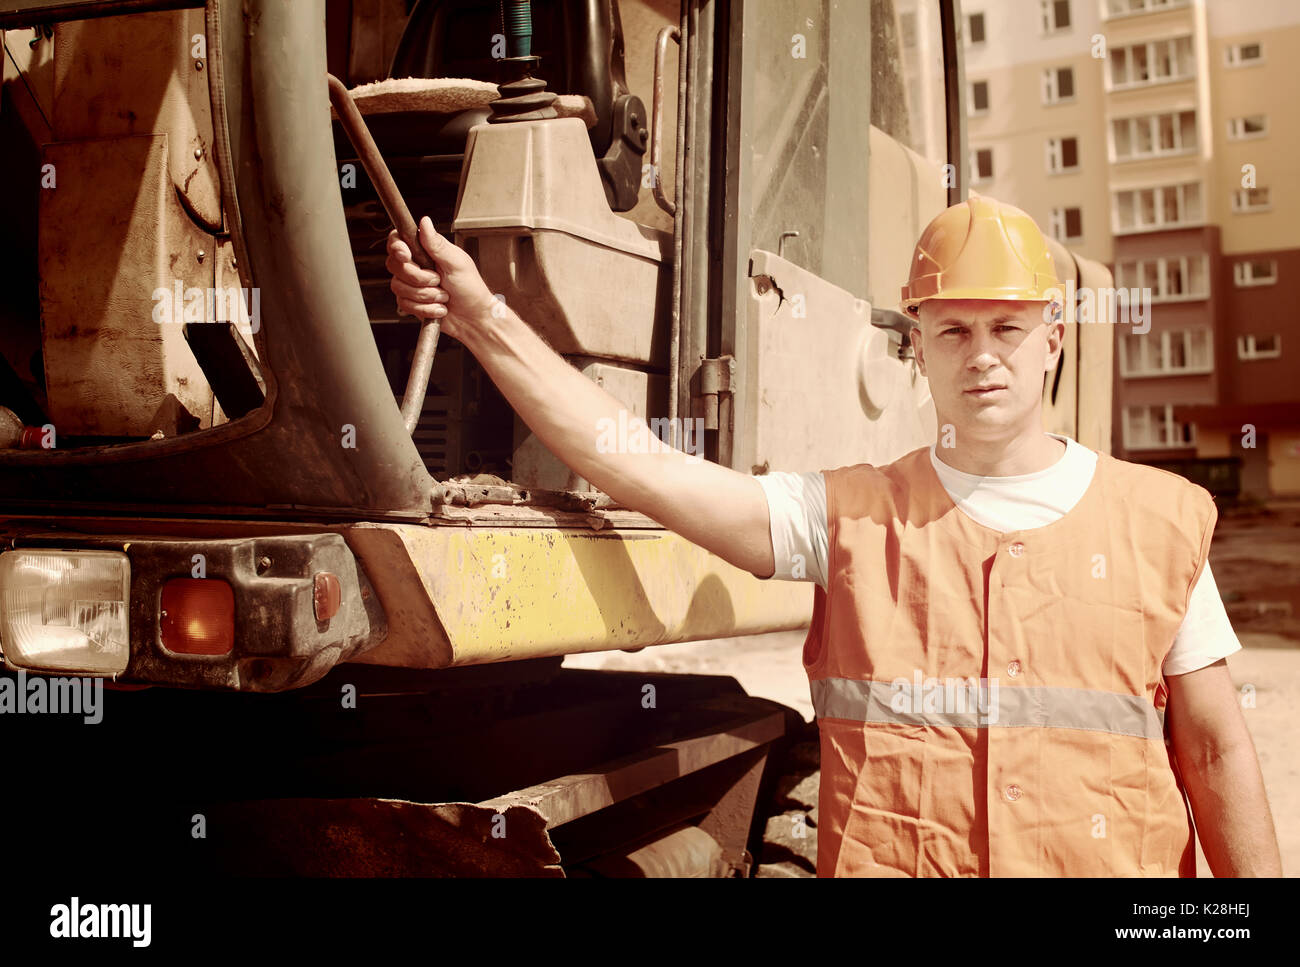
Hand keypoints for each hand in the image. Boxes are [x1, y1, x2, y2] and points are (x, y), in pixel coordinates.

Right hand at [386, 216, 499, 339]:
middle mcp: (416, 265)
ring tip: (443, 295)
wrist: (474, 317)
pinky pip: (405, 304)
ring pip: (399, 287)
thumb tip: (425, 222)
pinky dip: (426, 308)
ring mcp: (412, 284)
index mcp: (426, 251)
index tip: (406, 255)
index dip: (397, 247)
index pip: (398, 240)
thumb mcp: (457, 262)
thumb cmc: (471, 288)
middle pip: (395, 265)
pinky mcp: (411, 302)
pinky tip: (439, 306)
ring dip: (426, 295)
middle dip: (418, 278)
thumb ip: (437, 244)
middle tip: (438, 280)